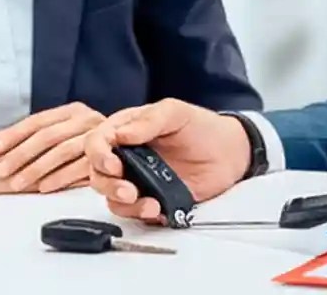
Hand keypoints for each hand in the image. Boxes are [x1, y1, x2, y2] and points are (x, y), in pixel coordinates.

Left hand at [0, 102, 105, 192]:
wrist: (135, 143)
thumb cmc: (90, 145)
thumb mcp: (68, 134)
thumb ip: (46, 136)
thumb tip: (2, 145)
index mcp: (74, 110)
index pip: (38, 121)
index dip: (13, 135)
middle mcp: (88, 118)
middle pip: (48, 135)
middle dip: (21, 155)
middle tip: (1, 171)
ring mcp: (100, 136)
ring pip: (61, 151)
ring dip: (36, 169)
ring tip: (17, 184)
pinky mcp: (109, 156)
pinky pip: (79, 167)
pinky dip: (60, 178)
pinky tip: (43, 188)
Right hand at [85, 98, 251, 221]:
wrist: (230, 153)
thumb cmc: (202, 127)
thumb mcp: (176, 113)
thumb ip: (148, 121)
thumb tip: (120, 134)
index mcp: (126, 129)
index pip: (96, 141)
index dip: (98, 154)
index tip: (112, 164)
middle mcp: (126, 155)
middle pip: (97, 173)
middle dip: (108, 184)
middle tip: (128, 189)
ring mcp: (137, 178)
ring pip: (111, 196)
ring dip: (123, 203)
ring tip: (148, 203)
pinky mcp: (150, 197)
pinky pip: (133, 211)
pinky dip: (140, 213)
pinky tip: (157, 208)